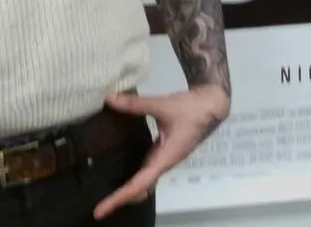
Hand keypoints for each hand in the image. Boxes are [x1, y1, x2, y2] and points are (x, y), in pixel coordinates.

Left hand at [93, 86, 229, 219]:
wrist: (212, 103)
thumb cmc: (192, 108)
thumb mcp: (163, 105)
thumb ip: (136, 104)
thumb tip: (110, 100)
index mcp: (165, 159)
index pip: (138, 185)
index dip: (118, 198)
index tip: (100, 211)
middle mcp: (163, 162)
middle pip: (139, 189)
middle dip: (120, 198)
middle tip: (99, 207)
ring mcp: (164, 157)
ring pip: (143, 179)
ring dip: (126, 188)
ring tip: (106, 190)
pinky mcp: (164, 149)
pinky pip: (146, 167)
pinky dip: (133, 172)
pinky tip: (121, 163)